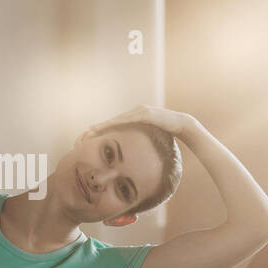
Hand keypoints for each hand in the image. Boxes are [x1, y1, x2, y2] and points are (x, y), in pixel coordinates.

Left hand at [79, 104, 197, 140]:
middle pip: (113, 120)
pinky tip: (108, 127)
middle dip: (99, 127)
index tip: (91, 137)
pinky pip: (128, 119)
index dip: (103, 130)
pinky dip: (117, 123)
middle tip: (85, 134)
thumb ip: (142, 143)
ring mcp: (140, 111)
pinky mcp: (146, 114)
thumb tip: (136, 156)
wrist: (183, 125)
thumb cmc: (168, 134)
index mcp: (135, 117)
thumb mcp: (152, 139)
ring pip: (118, 119)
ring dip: (104, 125)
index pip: (116, 124)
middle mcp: (135, 111)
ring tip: (91, 131)